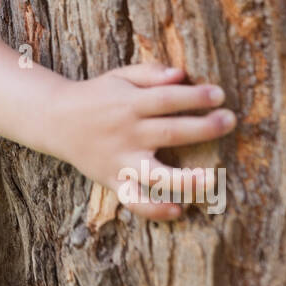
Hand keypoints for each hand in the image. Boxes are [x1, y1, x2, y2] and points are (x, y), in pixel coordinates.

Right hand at [44, 62, 235, 221]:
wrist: (55, 119)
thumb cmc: (97, 96)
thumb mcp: (119, 77)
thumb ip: (150, 74)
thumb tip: (182, 74)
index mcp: (129, 103)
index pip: (168, 99)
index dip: (196, 96)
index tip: (220, 94)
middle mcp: (126, 133)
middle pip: (170, 132)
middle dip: (204, 127)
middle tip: (230, 121)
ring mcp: (119, 160)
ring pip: (155, 175)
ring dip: (185, 179)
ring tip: (212, 180)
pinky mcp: (112, 181)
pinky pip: (134, 201)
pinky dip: (154, 210)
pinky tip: (178, 211)